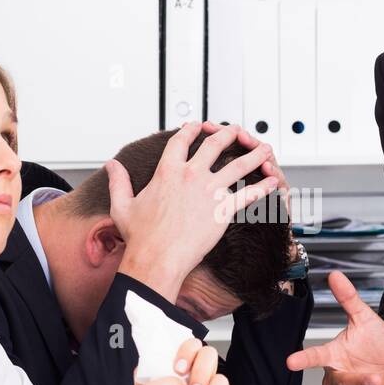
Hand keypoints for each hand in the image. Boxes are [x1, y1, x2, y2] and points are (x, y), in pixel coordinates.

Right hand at [110, 122, 277, 300]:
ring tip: (265, 149)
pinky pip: (249, 194)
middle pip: (215, 145)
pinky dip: (262, 187)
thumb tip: (111, 165)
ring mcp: (209, 191)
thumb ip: (118, 181)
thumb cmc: (140, 237)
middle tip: (237, 131)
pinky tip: (272, 182)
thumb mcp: (122, 204)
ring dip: (255, 155)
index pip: (181, 141)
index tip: (197, 126)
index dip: (190, 130)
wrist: (156, 258)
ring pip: (238, 165)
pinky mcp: (223, 209)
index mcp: (167, 171)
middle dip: (228, 134)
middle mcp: (191, 175)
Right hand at [285, 271, 383, 384]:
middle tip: (379, 375)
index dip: (303, 359)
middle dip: (363, 383)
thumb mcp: (364, 317)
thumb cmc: (374, 341)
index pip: (314, 356)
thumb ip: (349, 298)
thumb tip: (335, 275)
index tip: (291, 361)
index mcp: (332, 355)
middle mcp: (336, 376)